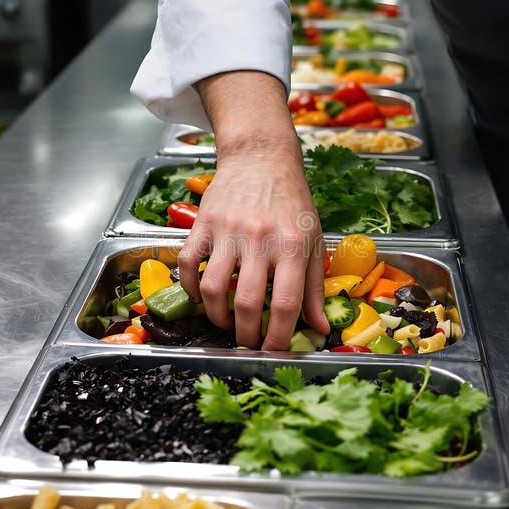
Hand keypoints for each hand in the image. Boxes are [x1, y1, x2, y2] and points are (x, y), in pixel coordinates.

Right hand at [178, 71, 328, 349]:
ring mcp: (228, 231)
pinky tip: (202, 296)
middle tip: (248, 342)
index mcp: (292, 245)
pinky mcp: (204, 223)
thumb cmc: (291, 201)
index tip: (274, 351)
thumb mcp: (314, 239)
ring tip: (226, 322)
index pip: (285, 303)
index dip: (278, 336)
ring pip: (213, 288)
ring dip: (217, 316)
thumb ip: (316, 286)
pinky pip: (189, 264)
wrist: (261, 157)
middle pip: (246, 302)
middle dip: (246, 335)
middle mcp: (260, 239)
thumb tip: (319, 328)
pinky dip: (191, 288)